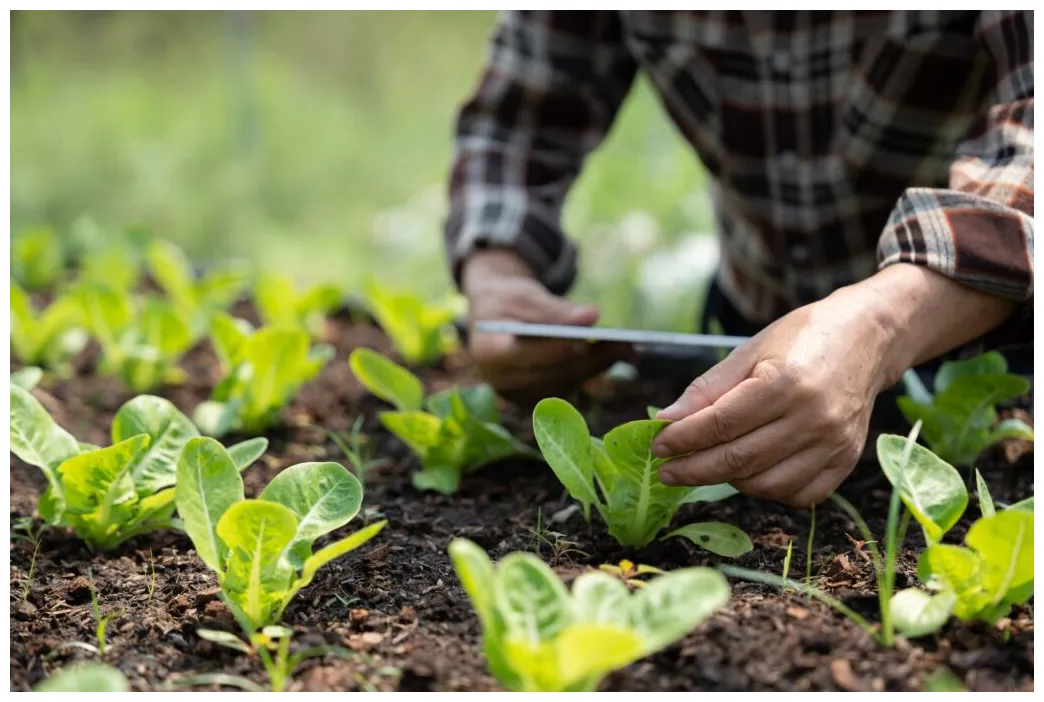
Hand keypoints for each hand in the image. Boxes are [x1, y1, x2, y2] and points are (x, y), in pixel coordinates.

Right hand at [461, 249, 629, 402]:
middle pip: (550, 373)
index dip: (555, 349)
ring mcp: (516, 394)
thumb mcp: (525, 295)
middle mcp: (500, 380)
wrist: (493, 317)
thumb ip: (555, 309)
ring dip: (596, 368)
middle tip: (624, 344)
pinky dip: (590, 373)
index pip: (523, 355)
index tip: (586, 339)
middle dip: (589, 358)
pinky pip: (566, 387)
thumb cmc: (506, 300)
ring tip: (626, 350)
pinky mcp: (533, 399)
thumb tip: (591, 317)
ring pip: (564, 383)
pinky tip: (612, 357)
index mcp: (488, 352)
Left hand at [649, 286, 899, 507]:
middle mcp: (814, 418)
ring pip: (766, 484)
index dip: (683, 439)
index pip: (721, 424)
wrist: (867, 338)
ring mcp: (834, 444)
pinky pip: (798, 495)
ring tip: (707, 466)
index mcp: (786, 383)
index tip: (658, 445)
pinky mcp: (846, 460)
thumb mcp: (750, 350)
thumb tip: (668, 420)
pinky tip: (749, 473)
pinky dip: (767, 490)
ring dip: (727, 481)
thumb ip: (708, 388)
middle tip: (666, 471)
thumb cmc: (803, 337)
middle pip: (740, 460)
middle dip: (694, 469)